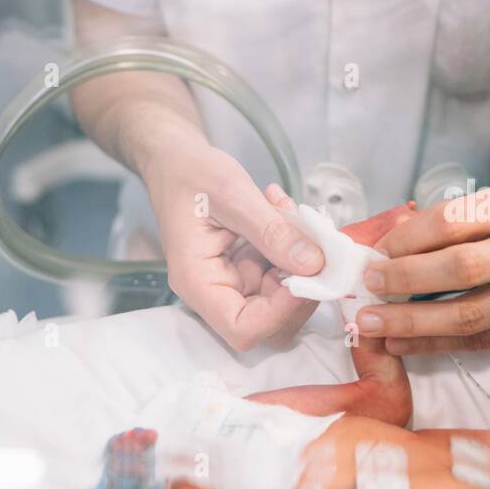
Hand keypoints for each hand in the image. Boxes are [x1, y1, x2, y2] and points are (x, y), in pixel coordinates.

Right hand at [144, 139, 323, 350]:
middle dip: (299, 284)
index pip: (242, 328)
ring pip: (279, 296)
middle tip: (313, 241)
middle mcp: (213, 289)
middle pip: (266, 320)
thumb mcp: (233, 194)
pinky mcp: (244, 266)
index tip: (306, 272)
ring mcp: (230, 279)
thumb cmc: (190, 174)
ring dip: (298, 259)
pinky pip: (276, 270)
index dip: (280, 311)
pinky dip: (290, 245)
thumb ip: (272, 231)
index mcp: (197, 281)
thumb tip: (314, 264)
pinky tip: (281, 209)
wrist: (175, 159)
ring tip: (289, 211)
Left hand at [354, 184, 489, 353]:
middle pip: (460, 269)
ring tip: (371, 326)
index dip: (403, 240)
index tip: (373, 255)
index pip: (449, 222)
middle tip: (368, 288)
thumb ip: (447, 220)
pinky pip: (481, 343)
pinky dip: (436, 346)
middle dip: (405, 280)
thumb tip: (386, 248)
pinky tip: (402, 345)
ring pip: (468, 316)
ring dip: (411, 324)